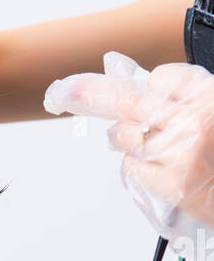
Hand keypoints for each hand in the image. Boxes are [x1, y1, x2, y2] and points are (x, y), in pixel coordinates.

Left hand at [43, 51, 213, 235]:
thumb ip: (191, 101)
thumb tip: (148, 86)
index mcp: (211, 97)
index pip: (163, 77)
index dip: (151, 85)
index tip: (138, 84)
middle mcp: (193, 120)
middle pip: (127, 98)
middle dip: (89, 93)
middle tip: (62, 93)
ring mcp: (178, 152)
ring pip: (126, 137)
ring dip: (127, 141)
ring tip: (149, 148)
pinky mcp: (170, 184)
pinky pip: (133, 168)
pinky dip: (139, 169)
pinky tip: (162, 173)